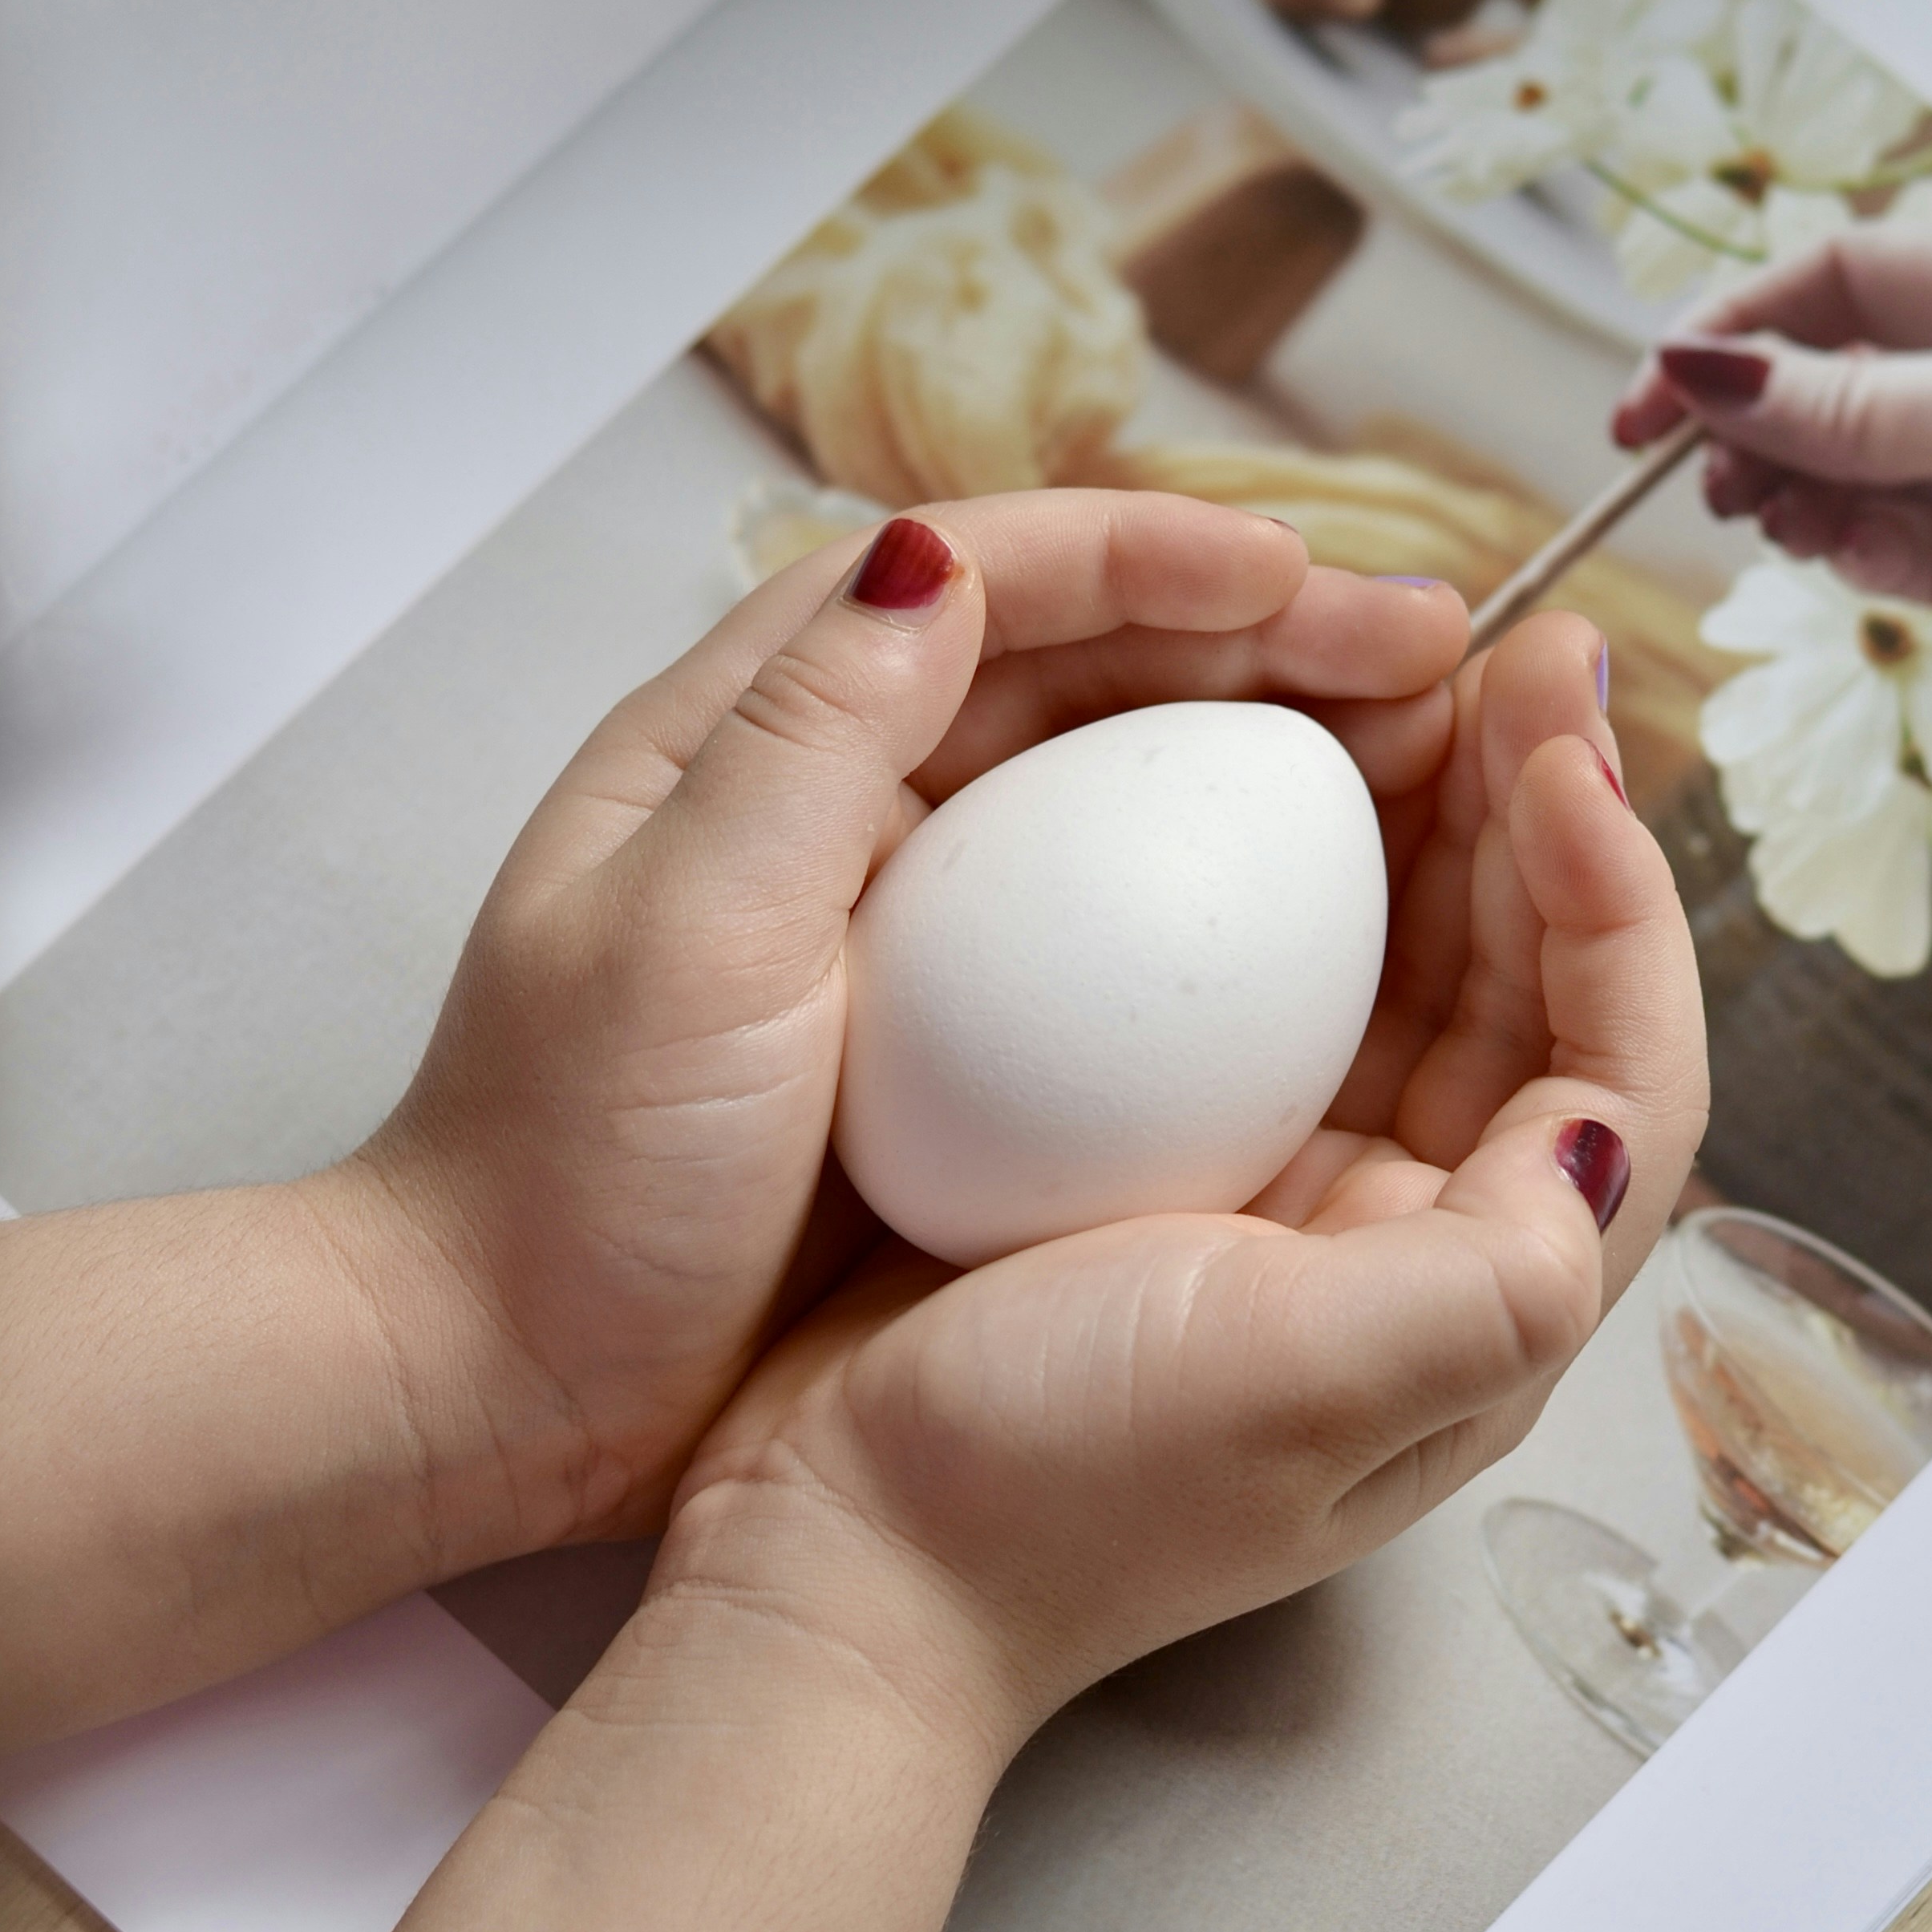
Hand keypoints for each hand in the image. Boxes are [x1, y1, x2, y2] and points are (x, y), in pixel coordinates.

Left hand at [347, 493, 1472, 1547]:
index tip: (1306, 576)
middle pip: (1079, 659)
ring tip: (1427, 751)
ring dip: (1272, 747)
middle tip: (1432, 656)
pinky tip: (1340, 918)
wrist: (499, 1380)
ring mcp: (905, 912)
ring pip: (1119, 780)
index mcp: (754, 727)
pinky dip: (1233, 894)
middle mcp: (840, 789)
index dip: (1155, 554)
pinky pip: (1117, 926)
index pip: (983, 577)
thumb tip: (937, 551)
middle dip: (1259, 633)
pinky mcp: (950, 1033)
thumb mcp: (677, 930)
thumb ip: (807, 736)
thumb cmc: (566, 1163)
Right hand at [646, 612, 1709, 1751]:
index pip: (1623, 1072)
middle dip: (1545, 818)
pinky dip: (1297, 865)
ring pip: (1415, 964)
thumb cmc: (1055, 1495)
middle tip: (1520, 652)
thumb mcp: (1299, 1397)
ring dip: (1438, 821)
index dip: (1621, 903)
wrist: (833, 1560)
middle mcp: (1411, 1238)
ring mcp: (1291, 1189)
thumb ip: (1485, 1284)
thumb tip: (1602, 1138)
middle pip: (1534, 992)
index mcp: (1473, 1301)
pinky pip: (1278, 976)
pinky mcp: (1173, 1151)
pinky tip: (1259, 773)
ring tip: (1421, 673)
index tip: (1564, 754)